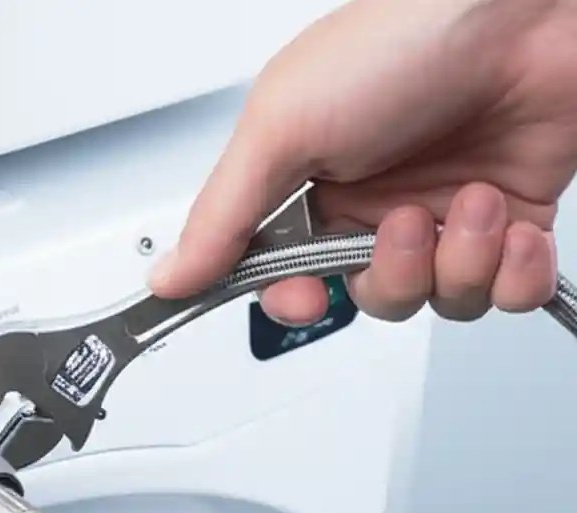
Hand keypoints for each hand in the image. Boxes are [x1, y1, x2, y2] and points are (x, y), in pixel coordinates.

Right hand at [150, 0, 576, 325]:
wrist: (526, 11)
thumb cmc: (402, 41)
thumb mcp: (281, 126)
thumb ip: (222, 214)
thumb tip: (170, 274)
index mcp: (310, 181)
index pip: (282, 271)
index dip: (294, 296)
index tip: (305, 296)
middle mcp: (376, 199)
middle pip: (367, 295)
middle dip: (392, 274)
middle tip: (406, 222)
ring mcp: (447, 210)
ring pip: (439, 300)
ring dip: (460, 261)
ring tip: (473, 200)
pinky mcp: (514, 219)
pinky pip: (509, 292)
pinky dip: (514, 275)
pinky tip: (510, 227)